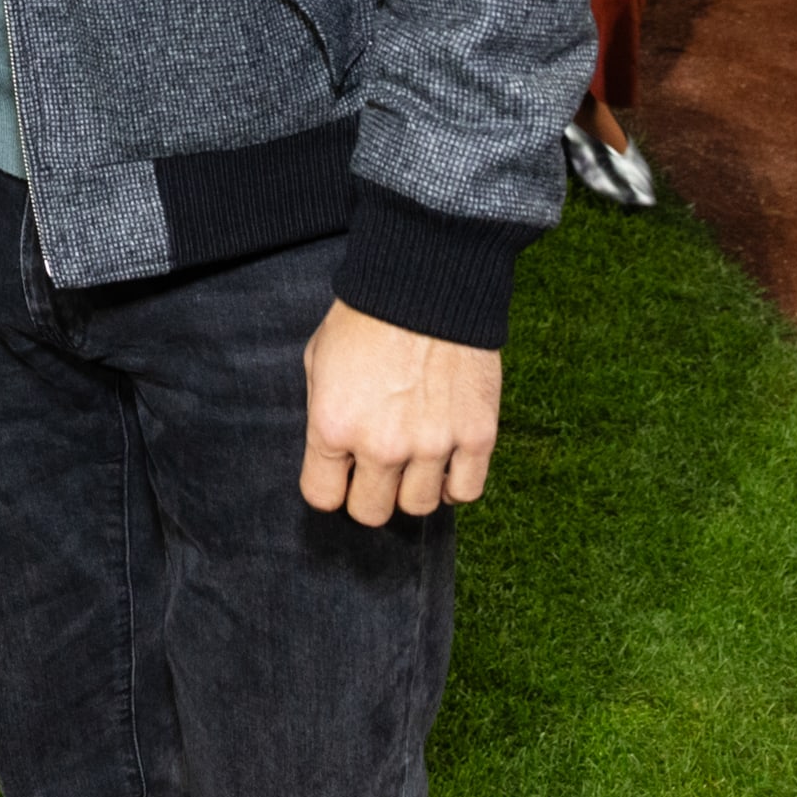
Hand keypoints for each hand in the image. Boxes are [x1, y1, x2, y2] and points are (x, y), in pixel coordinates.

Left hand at [301, 298, 501, 522]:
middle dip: (369, 494)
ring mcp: (432, 445)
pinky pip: (466, 492)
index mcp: (333, 425)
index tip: (340, 474)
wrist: (426, 283)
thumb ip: (324, 413)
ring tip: (413, 462)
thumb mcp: (319, 360)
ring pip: (420, 507)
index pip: (323, 497)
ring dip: (413, 489)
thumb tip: (335, 452)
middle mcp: (381, 445)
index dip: (330, 486)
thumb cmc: (365, 316)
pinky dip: (455, 485)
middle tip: (377, 470)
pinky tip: (446, 464)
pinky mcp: (477, 437)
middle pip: (371, 512)